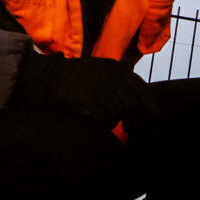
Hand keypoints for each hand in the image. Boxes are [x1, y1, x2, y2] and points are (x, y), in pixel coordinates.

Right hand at [12, 53, 153, 127]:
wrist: (46, 78)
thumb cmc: (74, 79)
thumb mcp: (101, 72)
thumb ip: (119, 84)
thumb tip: (138, 107)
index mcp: (117, 69)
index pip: (142, 90)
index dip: (150, 107)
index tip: (153, 120)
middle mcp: (113, 77)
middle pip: (134, 105)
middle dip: (137, 120)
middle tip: (134, 130)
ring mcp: (102, 88)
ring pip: (119, 113)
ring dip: (112, 119)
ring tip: (99, 115)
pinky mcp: (91, 101)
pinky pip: (104, 119)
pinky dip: (101, 121)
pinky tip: (89, 114)